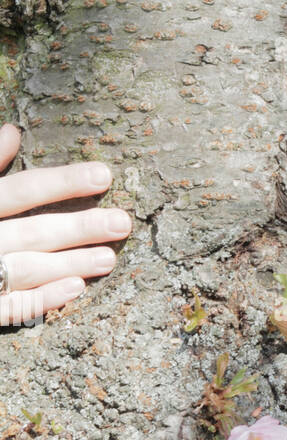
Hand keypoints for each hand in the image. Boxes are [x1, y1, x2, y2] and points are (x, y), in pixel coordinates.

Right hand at [0, 123, 130, 327]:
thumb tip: (12, 131)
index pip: (21, 189)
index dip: (62, 182)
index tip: (104, 174)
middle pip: (32, 231)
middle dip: (80, 227)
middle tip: (122, 222)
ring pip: (27, 269)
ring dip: (71, 264)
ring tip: (109, 259)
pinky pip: (10, 307)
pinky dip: (42, 299)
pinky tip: (75, 291)